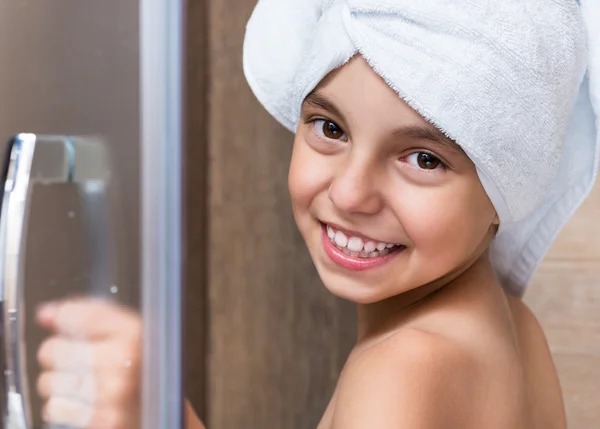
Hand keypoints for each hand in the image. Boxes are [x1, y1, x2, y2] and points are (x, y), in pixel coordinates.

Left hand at [36, 298, 141, 428]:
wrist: (163, 404)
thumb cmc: (140, 364)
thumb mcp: (126, 329)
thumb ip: (89, 315)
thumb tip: (45, 314)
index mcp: (133, 332)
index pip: (74, 316)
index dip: (63, 320)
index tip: (64, 324)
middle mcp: (125, 361)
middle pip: (53, 350)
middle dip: (58, 354)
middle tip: (77, 359)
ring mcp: (113, 394)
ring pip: (49, 382)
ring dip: (58, 384)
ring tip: (81, 382)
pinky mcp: (103, 421)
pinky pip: (55, 409)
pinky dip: (63, 407)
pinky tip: (83, 401)